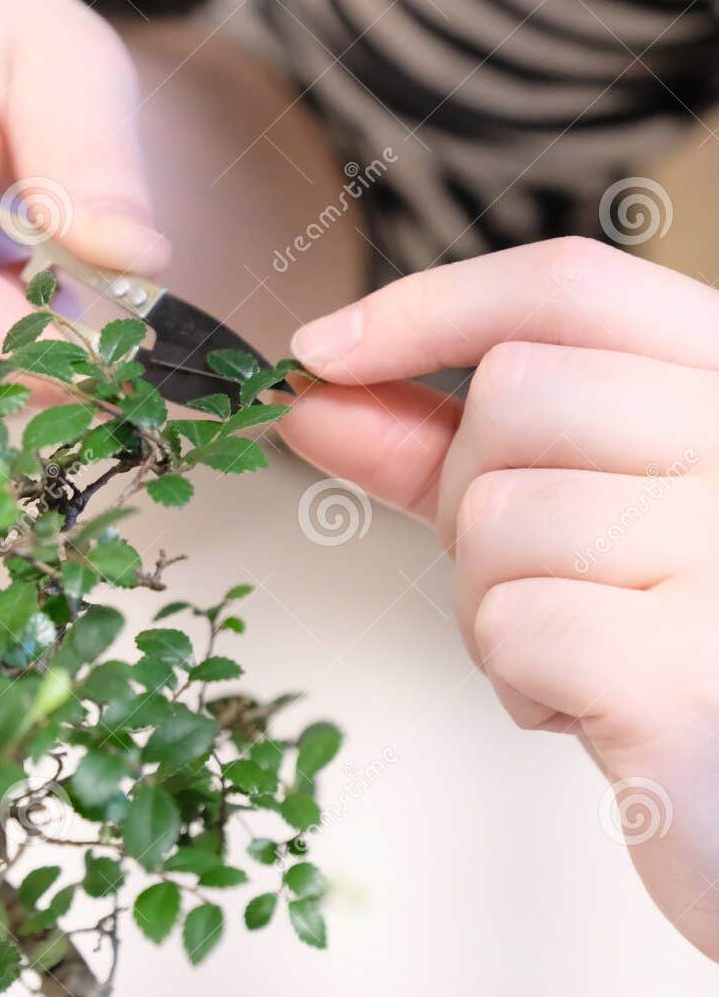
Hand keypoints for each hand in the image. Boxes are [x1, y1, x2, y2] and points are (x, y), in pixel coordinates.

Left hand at [284, 237, 718, 963]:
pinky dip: (520, 679)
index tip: (323, 355)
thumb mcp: (570, 531)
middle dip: (470, 500)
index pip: (571, 286)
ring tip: (583, 658)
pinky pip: (515, 621)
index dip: (428, 308)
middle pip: (514, 395)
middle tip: (544, 582)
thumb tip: (315, 394)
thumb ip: (444, 451)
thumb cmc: (666, 668)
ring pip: (498, 515)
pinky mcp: (685, 671)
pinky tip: (590, 710)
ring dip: (494, 607)